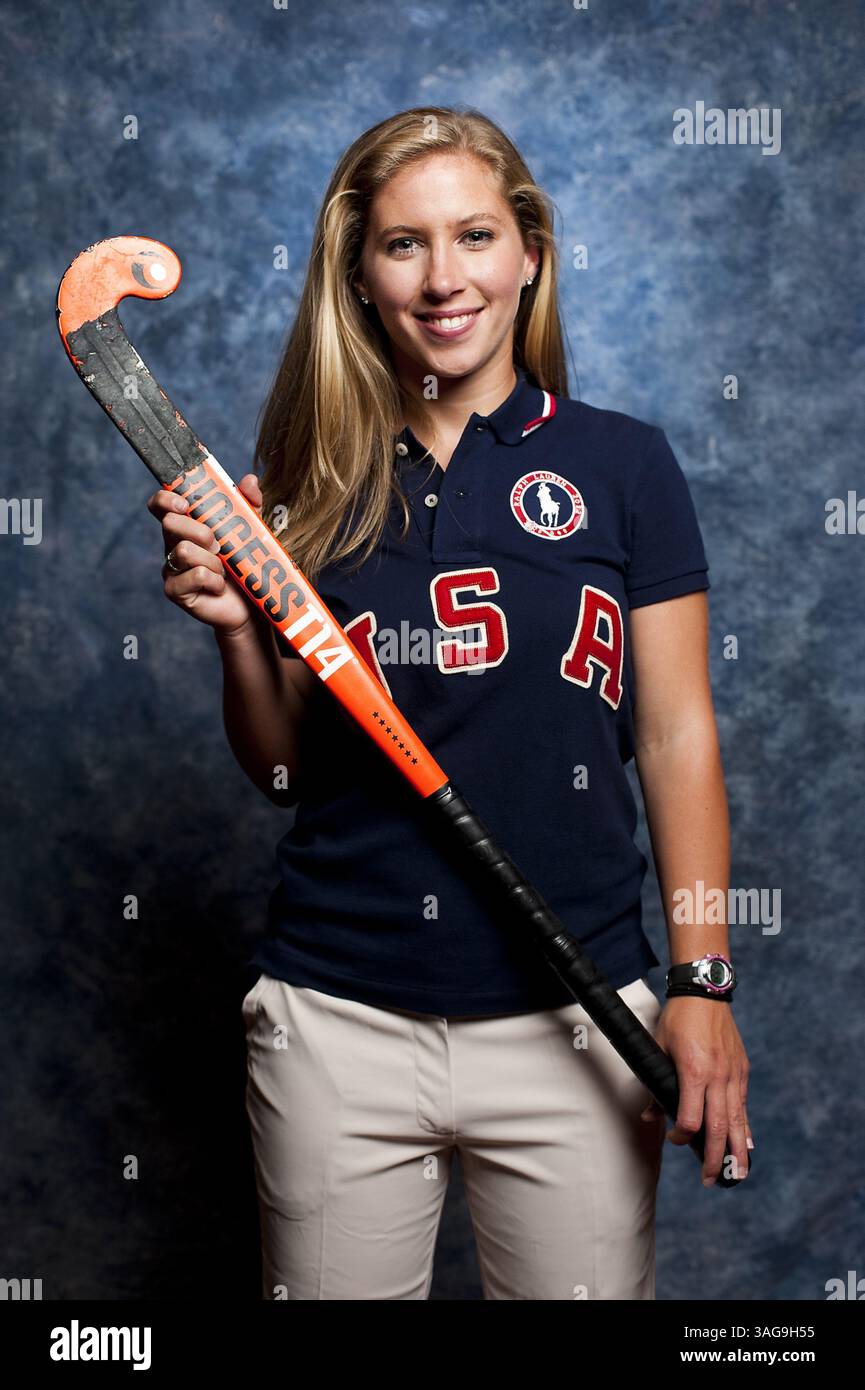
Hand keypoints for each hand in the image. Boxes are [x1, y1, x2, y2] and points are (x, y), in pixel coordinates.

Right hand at [147, 472, 264, 634]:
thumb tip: (249, 480)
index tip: (185, 503)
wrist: (252, 605)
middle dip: (200, 531)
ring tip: (224, 571)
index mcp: (186, 525)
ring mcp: (171, 568)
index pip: (162, 504)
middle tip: (218, 545)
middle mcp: (173, 544)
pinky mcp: (175, 591)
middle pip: (170, 523)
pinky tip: (219, 587)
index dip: (166, 499)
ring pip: (183, 551)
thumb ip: (248, 504)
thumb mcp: (251, 531)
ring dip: (212, 561)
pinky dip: (213, 580)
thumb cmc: (246, 565)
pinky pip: (194, 575)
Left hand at [640, 995, 751, 1185]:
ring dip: (737, 1151)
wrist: (705, 992)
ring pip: (738, 1121)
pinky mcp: (741, 1070)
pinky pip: (743, 1105)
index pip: (691, 1118)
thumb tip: (649, 1114)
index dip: (681, 1136)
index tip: (673, 1139)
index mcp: (694, 1072)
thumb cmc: (678, 1019)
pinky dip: (745, 1128)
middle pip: (718, 1127)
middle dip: (714, 1157)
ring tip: (738, 1175)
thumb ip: (655, 1082)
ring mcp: (733, 1074)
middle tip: (709, 1180)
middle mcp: (717, 1077)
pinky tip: (746, 1145)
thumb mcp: (659, 1047)